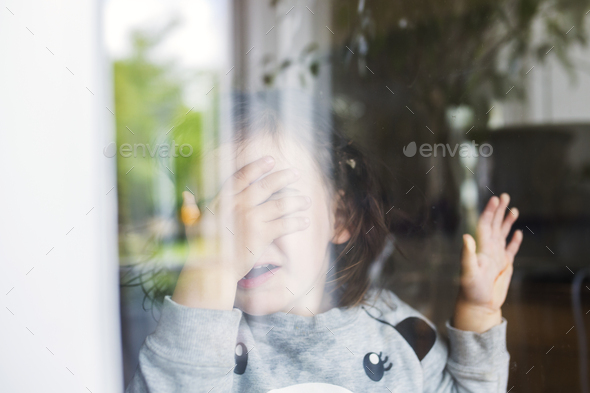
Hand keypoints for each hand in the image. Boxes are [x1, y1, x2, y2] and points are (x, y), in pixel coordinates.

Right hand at [172, 156, 311, 308]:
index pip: (243, 177)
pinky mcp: (261, 235)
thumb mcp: (192, 224)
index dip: (258, 166)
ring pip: (279, 204)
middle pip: (266, 186)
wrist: (210, 271)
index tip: (271, 160)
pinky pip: (284, 224)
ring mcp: (251, 220)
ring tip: (306, 200)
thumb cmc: (200, 249)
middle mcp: (238, 206)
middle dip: (283, 177)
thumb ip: (192, 208)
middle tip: (295, 173)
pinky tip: (304, 221)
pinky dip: (297, 222)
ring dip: (295, 201)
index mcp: (223, 200)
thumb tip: (185, 195)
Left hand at [453, 193, 522, 331]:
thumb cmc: (470, 290)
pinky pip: (511, 250)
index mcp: (481, 248)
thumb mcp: (468, 272)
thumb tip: (466, 236)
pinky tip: (518, 233)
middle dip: (499, 211)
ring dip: (507, 222)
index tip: (495, 199)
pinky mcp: (504, 266)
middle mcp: (488, 249)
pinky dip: (514, 241)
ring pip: (503, 234)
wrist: (478, 305)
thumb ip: (467, 255)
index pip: (485, 224)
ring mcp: (497, 257)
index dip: (490, 211)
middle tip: (505, 196)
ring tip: (513, 209)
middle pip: (495, 225)